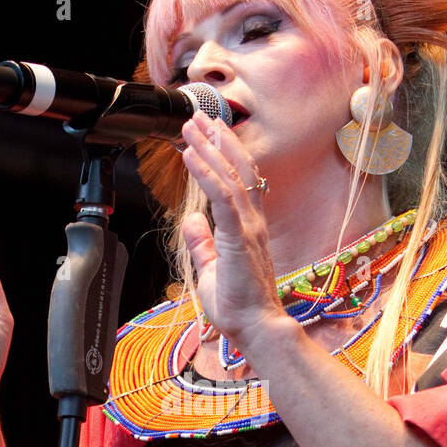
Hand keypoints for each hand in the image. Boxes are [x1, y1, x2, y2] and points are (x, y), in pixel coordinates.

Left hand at [180, 111, 284, 350]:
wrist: (256, 328)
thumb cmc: (239, 307)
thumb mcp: (212, 269)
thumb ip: (203, 243)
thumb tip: (192, 220)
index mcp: (248, 229)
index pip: (239, 182)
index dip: (223, 155)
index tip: (206, 135)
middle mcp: (252, 222)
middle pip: (237, 170)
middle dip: (217, 141)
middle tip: (198, 117)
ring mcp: (249, 228)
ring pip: (230, 177)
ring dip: (209, 149)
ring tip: (191, 127)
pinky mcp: (240, 237)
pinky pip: (223, 197)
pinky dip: (206, 174)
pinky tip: (191, 157)